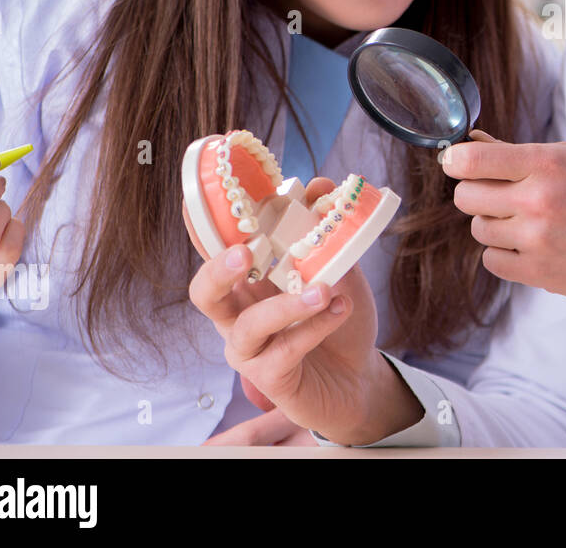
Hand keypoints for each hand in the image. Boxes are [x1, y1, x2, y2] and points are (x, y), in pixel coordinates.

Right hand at [187, 177, 422, 445]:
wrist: (359, 375)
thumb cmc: (338, 317)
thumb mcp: (339, 269)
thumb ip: (327, 232)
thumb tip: (320, 186)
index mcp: (247, 283)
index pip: (216, 253)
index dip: (207, 228)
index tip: (217, 199)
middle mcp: (238, 315)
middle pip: (205, 293)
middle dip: (219, 270)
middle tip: (246, 252)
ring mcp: (250, 350)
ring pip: (249, 326)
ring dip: (287, 305)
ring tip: (324, 289)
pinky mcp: (269, 378)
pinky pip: (285, 351)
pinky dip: (315, 327)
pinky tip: (340, 309)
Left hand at [441, 135, 565, 310]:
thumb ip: (522, 152)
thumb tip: (472, 143)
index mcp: (548, 163)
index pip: (472, 160)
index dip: (455, 161)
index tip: (457, 164)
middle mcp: (538, 200)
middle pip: (466, 197)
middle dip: (476, 193)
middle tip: (498, 195)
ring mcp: (537, 239)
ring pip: (479, 230)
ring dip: (495, 224)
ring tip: (526, 221)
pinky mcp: (539, 273)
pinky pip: (492, 261)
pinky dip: (504, 253)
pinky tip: (529, 245)